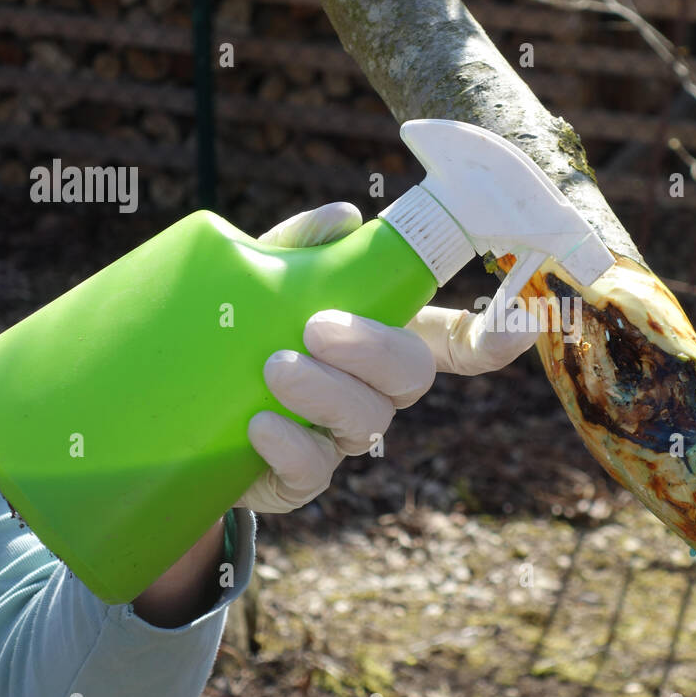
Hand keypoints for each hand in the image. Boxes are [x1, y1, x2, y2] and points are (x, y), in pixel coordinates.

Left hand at [237, 203, 542, 512]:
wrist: (172, 412)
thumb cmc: (232, 333)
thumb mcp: (255, 282)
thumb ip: (296, 248)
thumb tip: (343, 217)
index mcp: (377, 335)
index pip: (452, 339)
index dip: (494, 337)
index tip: (523, 323)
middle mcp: (371, 389)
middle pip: (411, 375)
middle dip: (374, 350)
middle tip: (317, 327)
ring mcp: (339, 438)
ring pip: (368, 422)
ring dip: (326, 392)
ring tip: (274, 368)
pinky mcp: (298, 479)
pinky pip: (314, 471)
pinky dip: (291, 445)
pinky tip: (259, 423)